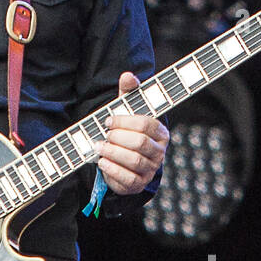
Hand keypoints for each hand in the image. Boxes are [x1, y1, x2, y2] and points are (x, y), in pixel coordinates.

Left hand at [94, 72, 168, 193]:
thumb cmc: (126, 131)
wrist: (120, 160)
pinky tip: (102, 161)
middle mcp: (159, 152)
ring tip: (99, 147)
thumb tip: (127, 75)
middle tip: (104, 135)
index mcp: (161, 133)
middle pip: (140, 143)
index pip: (147, 124)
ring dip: (113, 153)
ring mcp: (150, 170)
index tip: (108, 121)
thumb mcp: (126, 111)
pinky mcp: (138, 184)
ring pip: (134, 161)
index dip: (125, 121)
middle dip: (118, 138)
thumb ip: (128, 93)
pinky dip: (112, 169)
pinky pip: (127, 179)